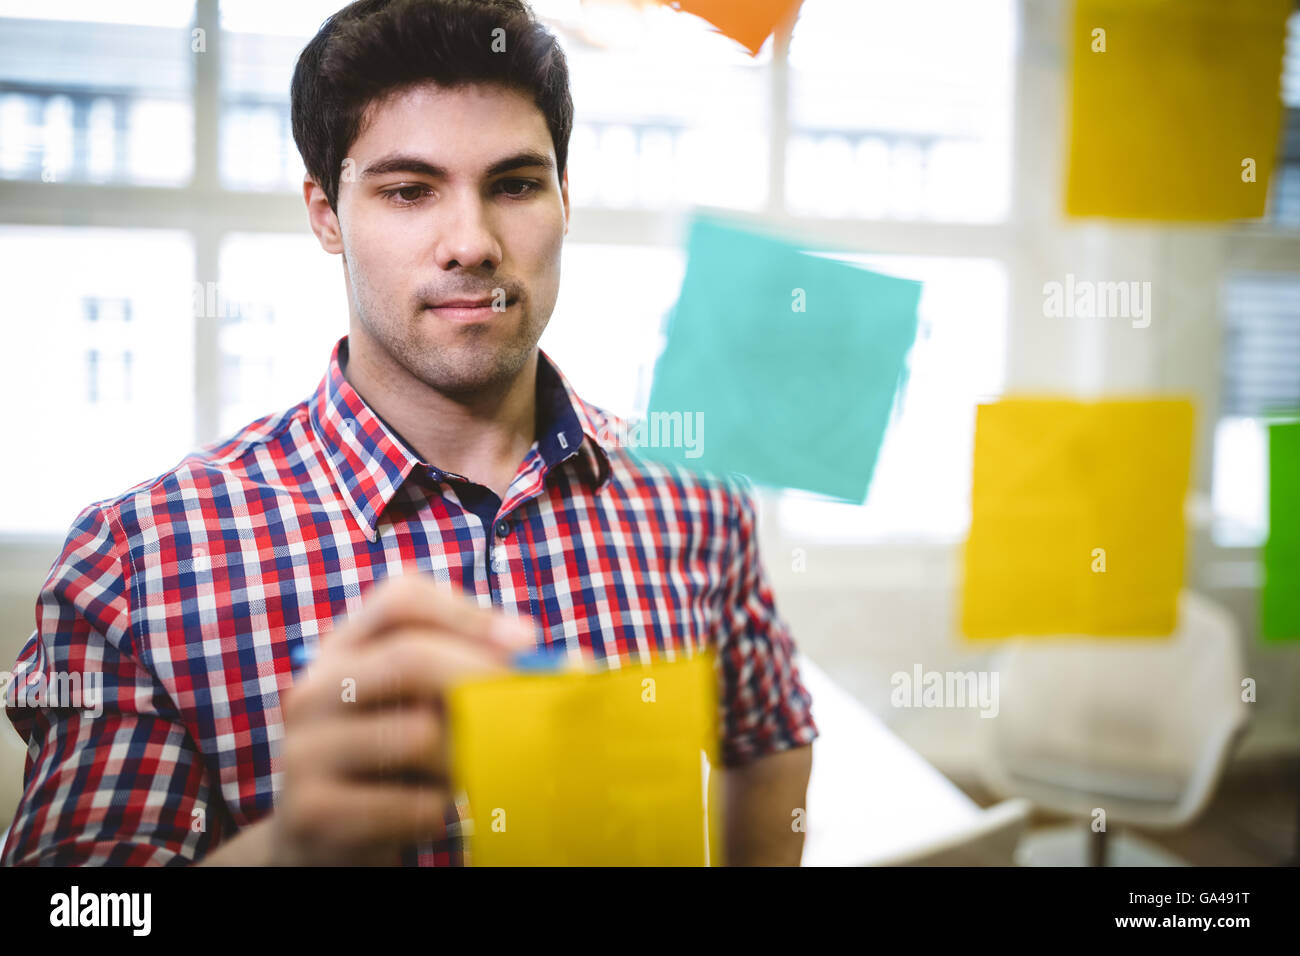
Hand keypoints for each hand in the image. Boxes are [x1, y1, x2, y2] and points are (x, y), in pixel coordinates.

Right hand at [263, 573, 534, 865]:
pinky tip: (435, 814)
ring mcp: (304, 750)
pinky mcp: (312, 812)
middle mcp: (314, 689)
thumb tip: (574, 667)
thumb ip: (476, 674)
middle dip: (484, 678)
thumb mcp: (423, 707)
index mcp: (344, 649)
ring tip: (470, 774)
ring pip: (418, 734)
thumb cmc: (394, 763)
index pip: (401, 599)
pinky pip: (411, 804)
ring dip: (467, 759)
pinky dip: (440, 812)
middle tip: (530, 707)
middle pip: (410, 656)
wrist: (321, 842)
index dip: (468, 613)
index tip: (527, 640)